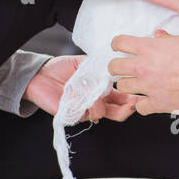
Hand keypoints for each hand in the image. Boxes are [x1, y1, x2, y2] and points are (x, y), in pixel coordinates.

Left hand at [23, 54, 137, 122]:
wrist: (40, 74)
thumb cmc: (61, 68)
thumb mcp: (84, 64)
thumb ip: (99, 68)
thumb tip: (114, 71)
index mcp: (100, 91)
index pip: (120, 98)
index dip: (130, 98)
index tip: (138, 95)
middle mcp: (94, 103)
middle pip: (115, 113)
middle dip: (125, 109)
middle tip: (131, 104)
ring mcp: (83, 111)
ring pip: (100, 113)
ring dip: (99, 102)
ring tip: (90, 90)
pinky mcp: (71, 115)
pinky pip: (83, 114)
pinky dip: (83, 104)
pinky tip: (78, 95)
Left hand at [108, 29, 178, 115]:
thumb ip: (166, 39)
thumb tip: (158, 35)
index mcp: (149, 48)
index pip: (120, 42)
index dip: (117, 44)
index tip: (119, 47)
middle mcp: (144, 67)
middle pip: (114, 67)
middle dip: (116, 67)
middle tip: (122, 68)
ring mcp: (148, 86)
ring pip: (122, 87)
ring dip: (127, 85)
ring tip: (134, 85)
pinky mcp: (156, 103)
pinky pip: (139, 107)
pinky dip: (141, 105)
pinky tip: (147, 101)